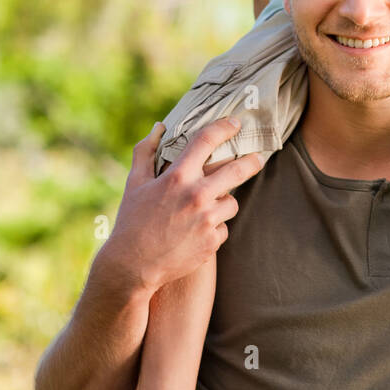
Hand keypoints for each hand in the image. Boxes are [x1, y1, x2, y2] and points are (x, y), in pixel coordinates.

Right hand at [106, 120, 264, 294]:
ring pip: (232, 203)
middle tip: (258, 158)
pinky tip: (196, 232)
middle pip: (238, 170)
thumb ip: (145, 151)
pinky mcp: (211, 242)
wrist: (131, 266)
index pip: (206, 141)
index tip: (236, 123)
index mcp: (177, 177)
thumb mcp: (134, 183)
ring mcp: (206, 220)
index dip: (224, 127)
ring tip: (205, 209)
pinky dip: (214, 228)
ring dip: (223, 203)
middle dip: (252, 161)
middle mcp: (196, 195)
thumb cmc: (131, 221)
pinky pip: (224, 228)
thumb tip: (159, 127)